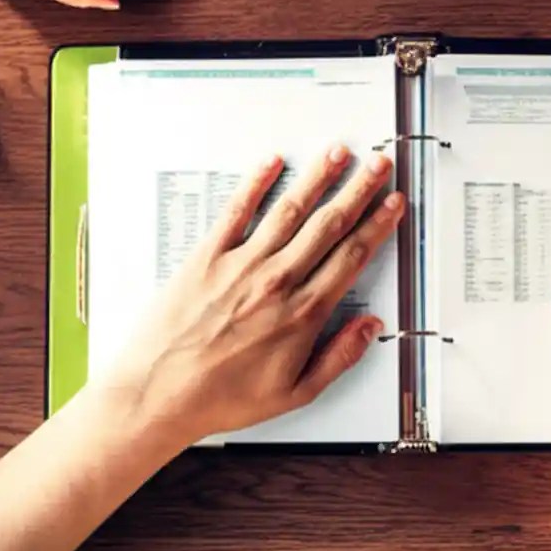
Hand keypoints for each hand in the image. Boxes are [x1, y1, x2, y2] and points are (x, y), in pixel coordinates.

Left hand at [101, 147, 404, 443]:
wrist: (158, 393)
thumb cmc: (221, 397)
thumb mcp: (295, 393)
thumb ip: (339, 357)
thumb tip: (369, 328)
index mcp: (302, 314)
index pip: (352, 256)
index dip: (378, 225)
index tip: (392, 205)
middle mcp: (276, 282)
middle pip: (329, 224)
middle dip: (359, 190)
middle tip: (378, 166)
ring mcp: (241, 264)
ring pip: (290, 210)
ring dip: (318, 177)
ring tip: (338, 153)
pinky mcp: (207, 257)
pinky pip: (237, 210)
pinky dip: (256, 182)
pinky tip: (272, 163)